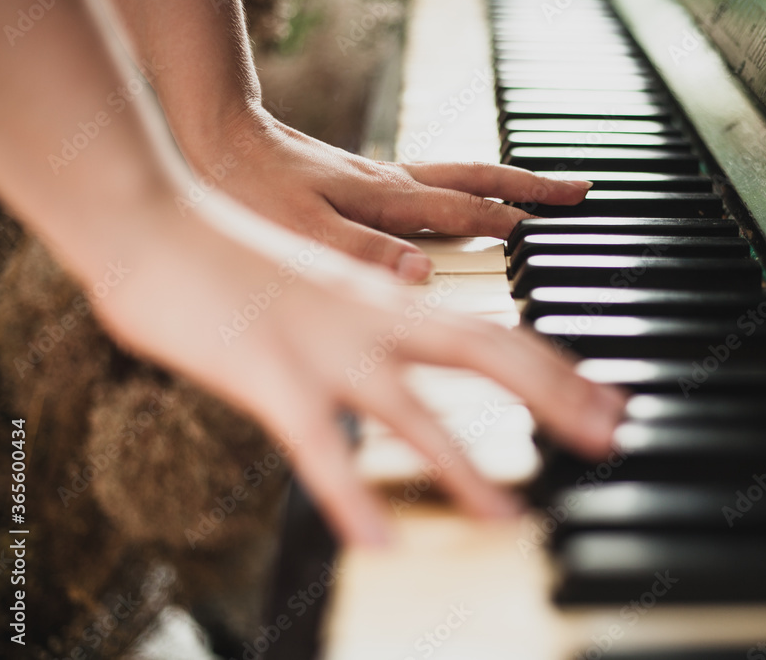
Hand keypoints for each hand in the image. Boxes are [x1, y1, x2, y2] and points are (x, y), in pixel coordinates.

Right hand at [94, 191, 625, 544]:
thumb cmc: (238, 260)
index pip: (497, 332)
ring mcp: (326, 349)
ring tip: (512, 518)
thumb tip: (418, 326)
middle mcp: (375, 318)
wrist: (155, 223)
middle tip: (610, 436)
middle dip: (557, 397)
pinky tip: (381, 542)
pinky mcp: (272, 378)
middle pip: (488, 354)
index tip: (608, 400)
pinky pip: (320, 450)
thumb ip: (377, 314)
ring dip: (469, 468)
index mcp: (391, 298)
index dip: (560, 368)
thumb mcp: (328, 285)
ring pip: (415, 414)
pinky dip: (352, 498)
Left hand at [178, 108, 592, 281]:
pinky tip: (467, 202)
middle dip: (534, 190)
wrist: (215, 138)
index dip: (516, 224)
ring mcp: (383, 178)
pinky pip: (434, 181)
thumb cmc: (251, 185)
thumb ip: (362, 254)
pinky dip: (467, 187)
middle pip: (481, 181)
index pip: (469, 211)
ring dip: (507, 183)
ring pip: (462, 176)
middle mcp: (395, 184)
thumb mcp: (301, 230)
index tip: (561, 233)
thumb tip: (423, 272)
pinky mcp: (364, 180)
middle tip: (580, 192)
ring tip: (544, 192)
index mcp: (389, 199)